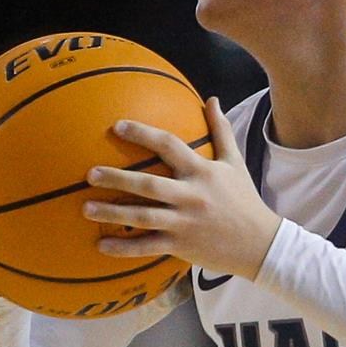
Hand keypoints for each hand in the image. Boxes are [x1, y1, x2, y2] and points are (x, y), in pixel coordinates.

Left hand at [85, 98, 282, 279]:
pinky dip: (124, 247)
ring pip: (143, 217)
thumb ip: (221, 130)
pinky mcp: (182, 245)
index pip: (168, 145)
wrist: (260, 243)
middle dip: (117, 179)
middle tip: (89, 174)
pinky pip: (148, 246)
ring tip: (85, 208)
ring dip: (112, 214)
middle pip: (148, 185)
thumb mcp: (235, 162)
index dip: (142, 134)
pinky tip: (102, 245)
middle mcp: (191, 196)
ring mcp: (184, 222)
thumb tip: (212, 99)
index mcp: (202, 171)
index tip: (117, 126)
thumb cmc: (244, 200)